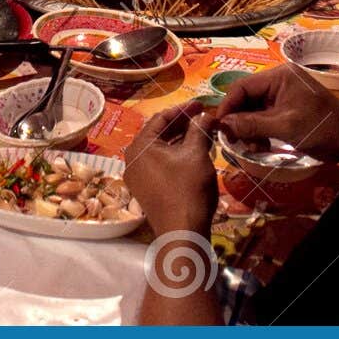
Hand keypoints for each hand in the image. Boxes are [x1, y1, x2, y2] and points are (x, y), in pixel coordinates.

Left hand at [124, 104, 218, 234]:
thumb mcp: (196, 154)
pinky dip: (177, 156)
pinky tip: (195, 153)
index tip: (202, 105)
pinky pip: (160, 164)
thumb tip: (205, 115)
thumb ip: (199, 129)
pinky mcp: (147, 189)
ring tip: (203, 133)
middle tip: (204, 118)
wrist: (182, 232)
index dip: (183, 109)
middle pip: (159, 133)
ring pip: (161, 150)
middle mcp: (133, 159)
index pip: (160, 117)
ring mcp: (138, 176)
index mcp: (139, 146)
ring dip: (181, 140)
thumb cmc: (187, 189)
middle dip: (183, 124)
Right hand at [215, 65, 338, 163]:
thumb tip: (223, 125)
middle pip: (247, 98)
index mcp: (280, 76)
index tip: (218, 127)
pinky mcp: (289, 109)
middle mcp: (280, 81)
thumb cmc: (321, 129)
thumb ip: (251, 125)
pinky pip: (266, 118)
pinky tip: (261, 146)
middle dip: (239, 121)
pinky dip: (260, 132)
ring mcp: (285, 95)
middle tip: (235, 142)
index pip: (242, 86)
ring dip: (250, 130)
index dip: (227, 106)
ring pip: (254, 110)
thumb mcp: (284, 127)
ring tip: (253, 148)